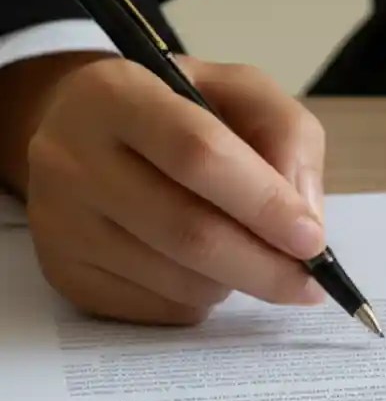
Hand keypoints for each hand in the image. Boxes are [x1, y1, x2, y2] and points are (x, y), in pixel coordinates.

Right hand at [9, 53, 327, 325]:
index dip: (265, 203)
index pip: (199, 154)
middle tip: (309, 283)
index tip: (312, 239)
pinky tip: (206, 270)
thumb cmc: (179, 109)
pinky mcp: (63, 273)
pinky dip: (201, 300)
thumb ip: (287, 135)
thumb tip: (305, 216)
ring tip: (251, 258)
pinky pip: (156, 309)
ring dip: (236, 282)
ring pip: (176, 280)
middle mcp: (70, 157)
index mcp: (116, 94)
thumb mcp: (240, 92)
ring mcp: (59, 221)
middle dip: (265, 266)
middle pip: (188, 232)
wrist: (88, 131)